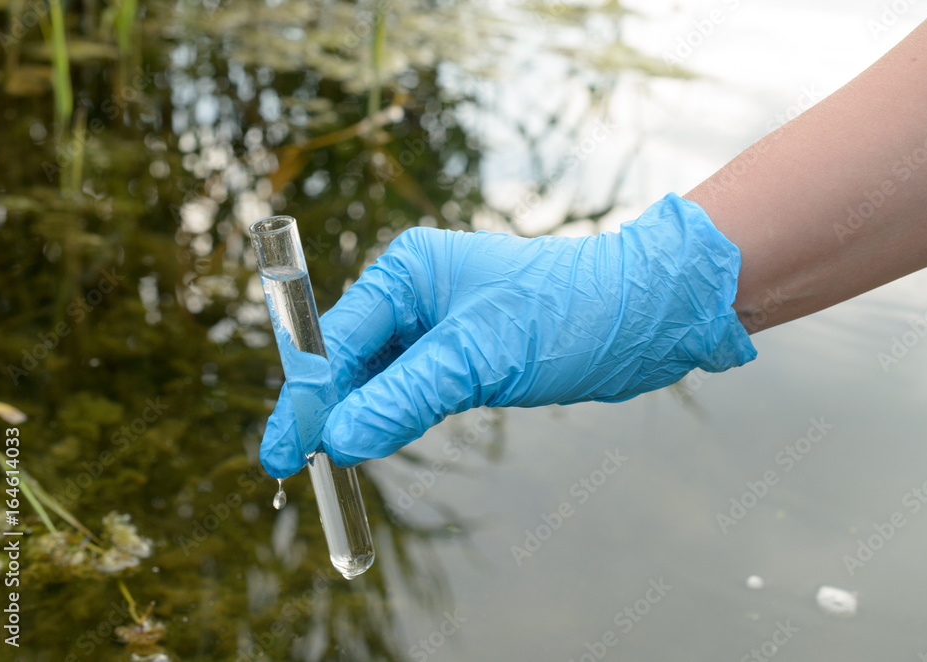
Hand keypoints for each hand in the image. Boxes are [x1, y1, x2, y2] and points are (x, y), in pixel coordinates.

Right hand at [260, 193, 755, 475]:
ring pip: (378, 378)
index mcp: (407, 272)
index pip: (334, 340)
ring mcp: (440, 323)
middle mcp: (415, 293)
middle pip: (348, 359)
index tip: (281, 451)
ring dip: (355, 417)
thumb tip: (338, 439)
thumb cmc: (567, 313)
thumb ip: (403, 397)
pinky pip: (411, 387)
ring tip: (326, 466)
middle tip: (294, 469)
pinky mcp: (465, 352)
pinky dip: (391, 415)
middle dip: (321, 411)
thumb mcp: (478, 357)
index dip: (304, 398)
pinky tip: (372, 441)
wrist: (645, 313)